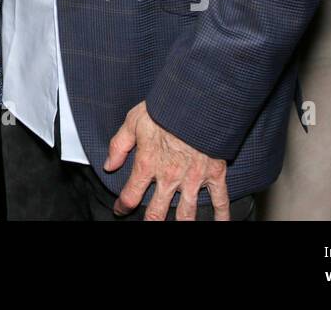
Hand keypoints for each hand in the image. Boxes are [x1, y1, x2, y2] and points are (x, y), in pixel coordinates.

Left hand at [103, 101, 229, 219]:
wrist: (197, 101)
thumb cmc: (164, 108)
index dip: (123, 206)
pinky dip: (222, 216)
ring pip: (186, 213)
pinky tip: (221, 225)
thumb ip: (119, 146)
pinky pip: (220, 200)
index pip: (131, 195)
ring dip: (181, 224)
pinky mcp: (215, 174)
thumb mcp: (133, 121)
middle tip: (147, 224)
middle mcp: (170, 177)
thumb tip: (108, 165)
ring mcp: (193, 178)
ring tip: (177, 229)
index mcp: (148, 164)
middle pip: (157, 212)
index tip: (120, 210)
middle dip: (151, 222)